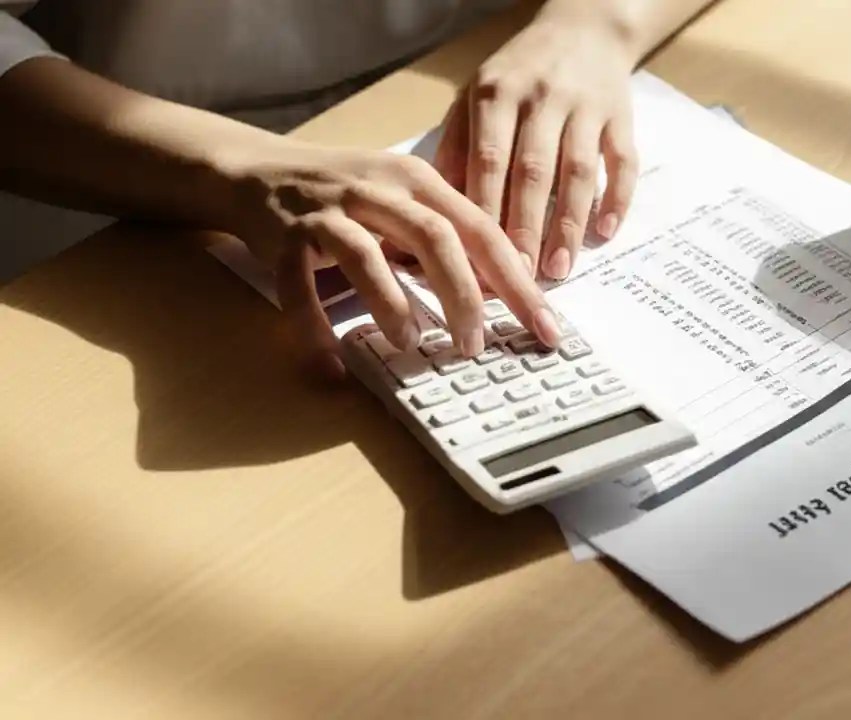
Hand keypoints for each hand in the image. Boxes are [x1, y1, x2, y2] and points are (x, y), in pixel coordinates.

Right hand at [224, 142, 561, 379]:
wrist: (255, 172)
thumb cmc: (346, 196)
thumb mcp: (404, 202)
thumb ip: (450, 238)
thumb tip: (507, 294)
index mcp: (419, 181)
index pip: (482, 230)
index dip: (518, 281)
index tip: (546, 326)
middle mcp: (378, 188)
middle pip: (435, 237)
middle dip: (463, 295)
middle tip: (475, 345)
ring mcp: (328, 210)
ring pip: (367, 255)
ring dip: (393, 305)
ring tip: (412, 344)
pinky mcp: (282, 237)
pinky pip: (299, 288)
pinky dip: (316, 329)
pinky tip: (332, 367)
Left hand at [433, 14, 639, 280]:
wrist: (584, 27)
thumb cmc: (519, 71)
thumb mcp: (475, 93)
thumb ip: (457, 144)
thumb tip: (438, 206)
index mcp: (498, 94)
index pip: (489, 161)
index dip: (485, 212)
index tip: (477, 258)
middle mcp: (542, 98)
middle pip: (533, 172)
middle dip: (525, 229)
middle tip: (519, 278)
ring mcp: (585, 107)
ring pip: (579, 171)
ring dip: (568, 224)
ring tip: (559, 269)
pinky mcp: (621, 116)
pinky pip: (623, 161)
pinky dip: (617, 198)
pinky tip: (605, 233)